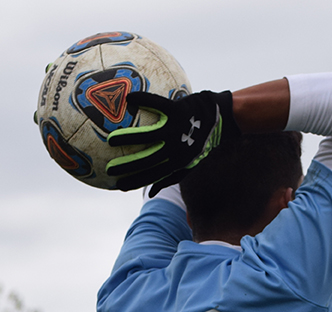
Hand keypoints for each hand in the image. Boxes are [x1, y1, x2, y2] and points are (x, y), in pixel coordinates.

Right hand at [106, 90, 238, 193]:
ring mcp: (177, 128)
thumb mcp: (190, 163)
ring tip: (111, 139)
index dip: (136, 182)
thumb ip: (169, 177)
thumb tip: (150, 193)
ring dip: (130, 137)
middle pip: (148, 159)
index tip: (117, 186)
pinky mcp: (179, 110)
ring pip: (149, 135)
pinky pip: (157, 104)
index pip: (154, 176)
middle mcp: (177, 147)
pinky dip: (143, 100)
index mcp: (178, 162)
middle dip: (128, 166)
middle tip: (109, 168)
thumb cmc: (201, 142)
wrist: (222, 118)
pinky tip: (128, 99)